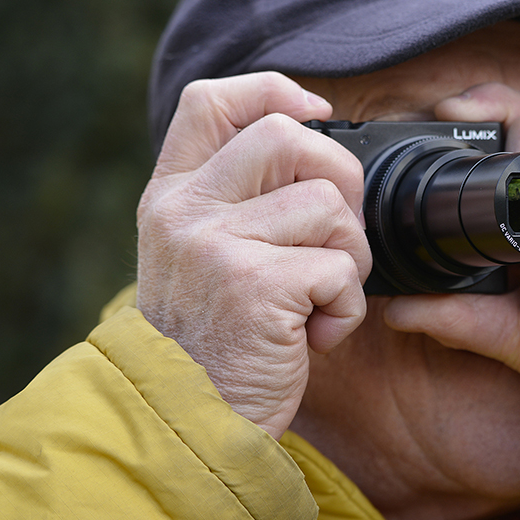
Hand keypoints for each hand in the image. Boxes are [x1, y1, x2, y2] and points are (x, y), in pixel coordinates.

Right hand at [136, 72, 371, 437]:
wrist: (190, 427)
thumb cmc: (215, 346)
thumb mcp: (202, 262)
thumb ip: (237, 204)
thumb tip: (313, 142)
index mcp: (171, 197)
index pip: (211, 100)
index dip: (274, 91)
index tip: (317, 113)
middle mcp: (184, 212)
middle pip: (289, 136)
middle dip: (340, 181)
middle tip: (335, 238)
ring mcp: (214, 246)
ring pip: (329, 205)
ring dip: (349, 258)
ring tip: (319, 301)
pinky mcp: (254, 287)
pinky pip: (340, 269)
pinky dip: (346, 310)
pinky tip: (315, 336)